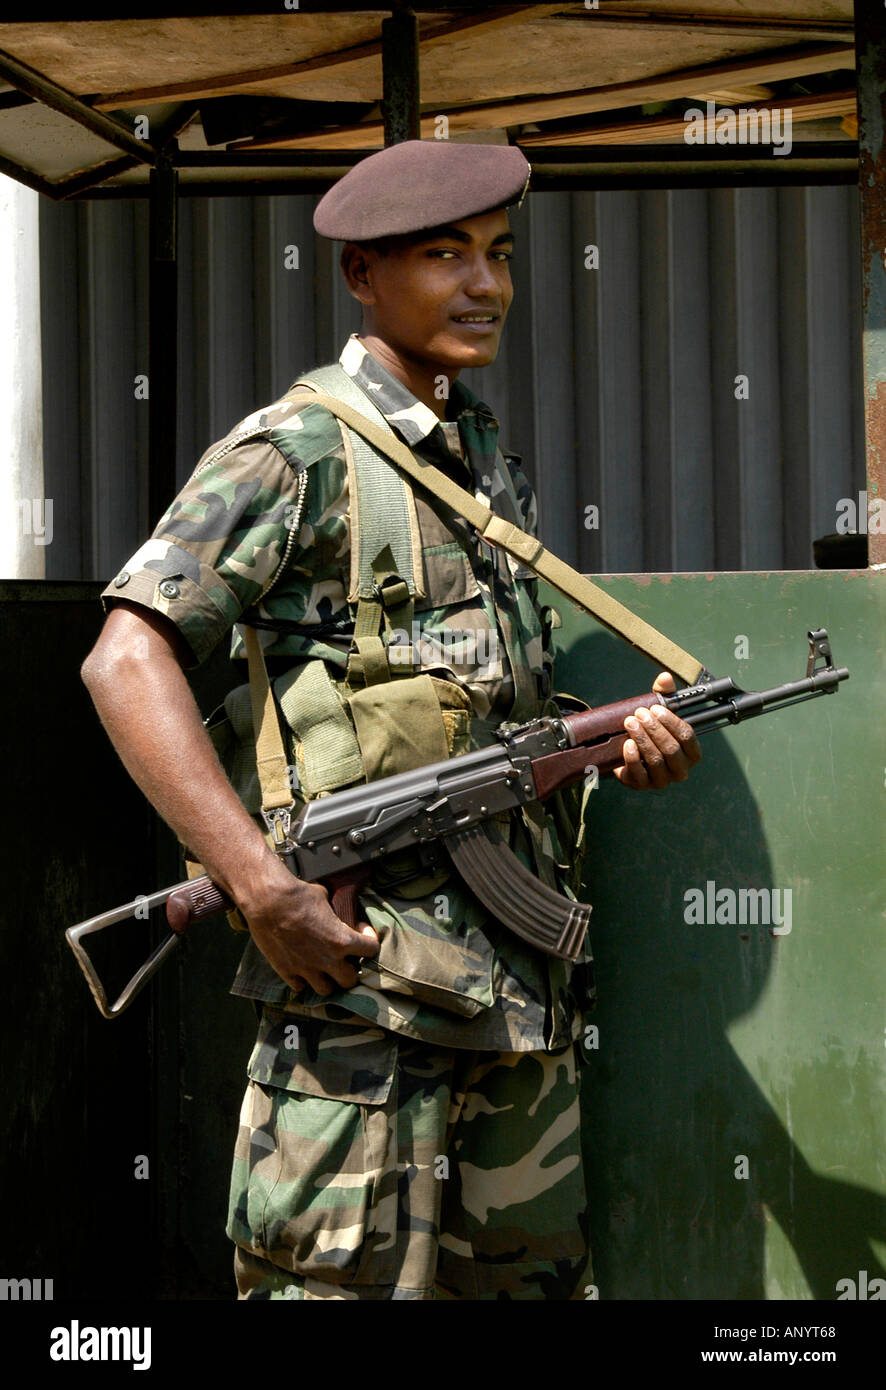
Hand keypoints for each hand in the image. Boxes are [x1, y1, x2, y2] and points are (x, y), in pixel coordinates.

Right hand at [237, 857, 378, 996]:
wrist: (268, 901)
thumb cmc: (298, 894)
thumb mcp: (326, 898)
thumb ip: (334, 913)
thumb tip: (336, 912)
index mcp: (342, 940)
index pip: (372, 950)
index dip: (369, 941)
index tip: (361, 933)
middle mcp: (328, 960)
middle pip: (350, 980)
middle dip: (349, 970)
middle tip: (344, 959)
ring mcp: (306, 969)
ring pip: (326, 990)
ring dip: (327, 980)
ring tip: (323, 969)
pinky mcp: (286, 971)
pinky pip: (300, 987)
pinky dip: (302, 980)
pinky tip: (301, 968)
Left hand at [612, 671, 701, 790]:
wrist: (624, 753)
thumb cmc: (649, 732)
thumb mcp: (657, 712)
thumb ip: (664, 694)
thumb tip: (665, 677)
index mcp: (691, 753)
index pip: (688, 737)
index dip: (672, 722)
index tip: (656, 708)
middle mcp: (680, 769)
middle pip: (671, 749)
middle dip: (654, 729)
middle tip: (639, 713)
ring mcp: (662, 780)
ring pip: (656, 761)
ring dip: (643, 739)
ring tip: (630, 723)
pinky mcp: (642, 786)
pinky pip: (639, 774)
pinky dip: (632, 757)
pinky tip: (627, 743)